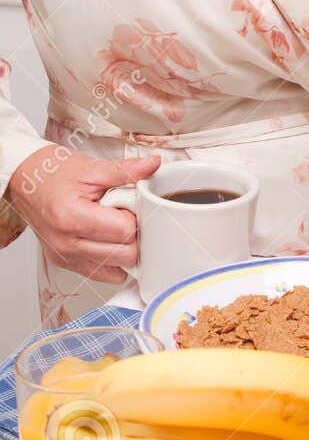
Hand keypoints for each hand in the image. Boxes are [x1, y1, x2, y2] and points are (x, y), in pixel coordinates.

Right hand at [6, 148, 161, 284]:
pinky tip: (106, 239)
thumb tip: (152, 165)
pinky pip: (102, 274)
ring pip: (117, 270)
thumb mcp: (91, 167)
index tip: (128, 204)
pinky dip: (111, 260)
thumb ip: (125, 170)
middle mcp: (66, 243)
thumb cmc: (53, 174)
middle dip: (133, 235)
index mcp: (72, 217)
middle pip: (125, 256)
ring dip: (123, 249)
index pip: (125, 232)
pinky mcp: (65, 264)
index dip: (134, 216)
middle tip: (123, 214)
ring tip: (112, 226)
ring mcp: (65, 257)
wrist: (26, 181)